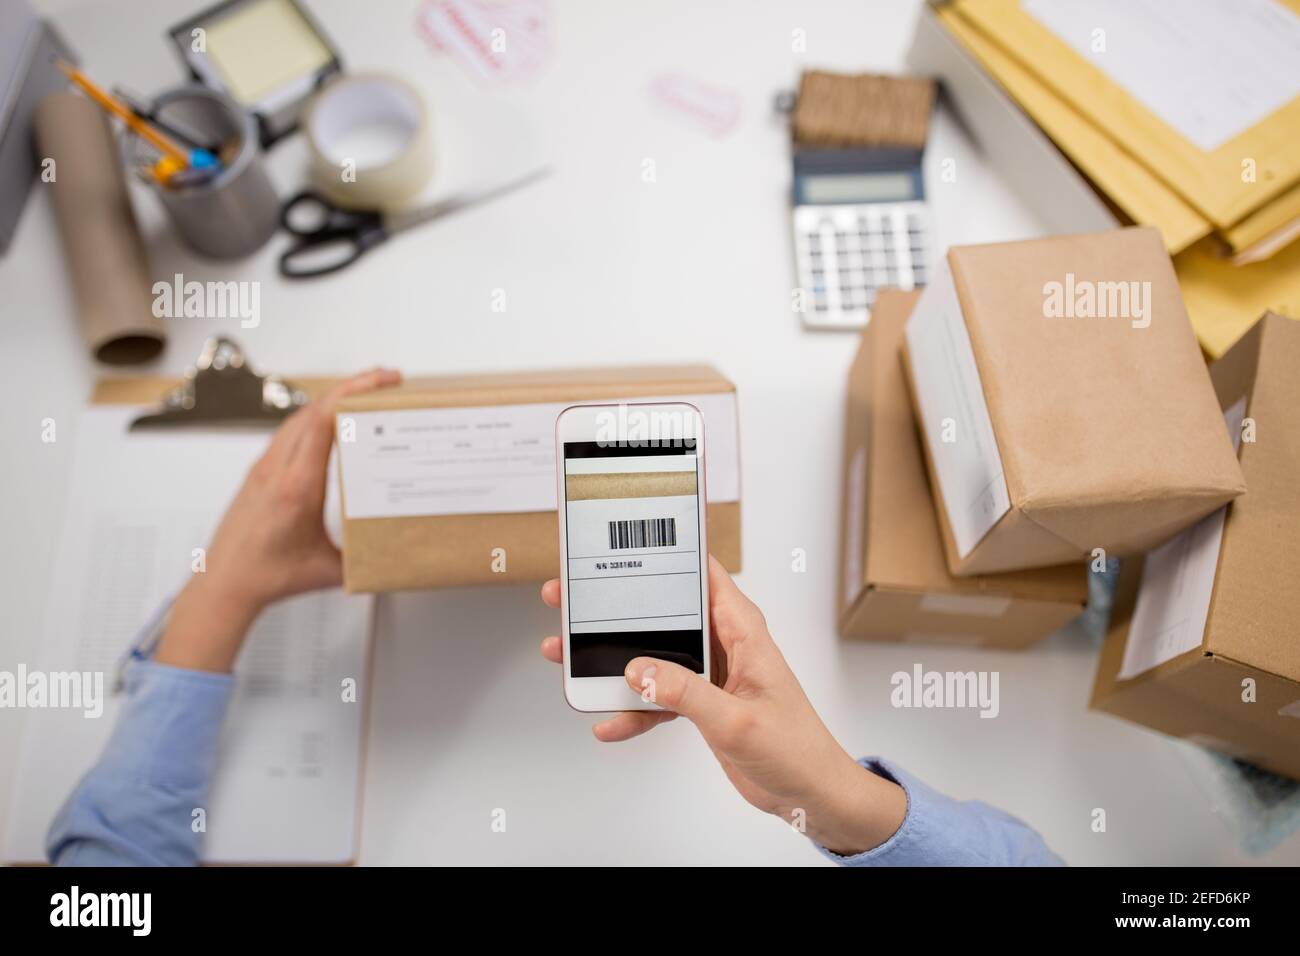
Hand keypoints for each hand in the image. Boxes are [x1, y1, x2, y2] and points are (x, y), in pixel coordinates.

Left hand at [154, 368, 400, 672]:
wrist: (224, 582)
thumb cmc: (268, 576)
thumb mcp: (331, 570)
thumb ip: (366, 555)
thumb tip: (400, 545)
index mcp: (298, 488)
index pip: (325, 422)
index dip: (356, 393)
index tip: (383, 383)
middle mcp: (278, 469)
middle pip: (316, 409)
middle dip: (355, 386)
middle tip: (388, 380)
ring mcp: (265, 466)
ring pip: (301, 416)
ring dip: (334, 399)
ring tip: (365, 394)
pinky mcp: (259, 470)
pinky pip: (290, 431)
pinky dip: (315, 416)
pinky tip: (331, 421)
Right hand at [539, 557, 906, 855]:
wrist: (808, 793)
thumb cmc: (796, 748)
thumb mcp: (736, 720)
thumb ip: (686, 693)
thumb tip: (638, 669)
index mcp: (742, 630)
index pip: (701, 572)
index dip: (664, 553)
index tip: (622, 543)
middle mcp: (723, 643)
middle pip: (662, 612)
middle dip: (615, 608)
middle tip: (570, 600)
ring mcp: (709, 672)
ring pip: (651, 654)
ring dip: (611, 660)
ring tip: (566, 657)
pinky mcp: (699, 702)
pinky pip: (654, 696)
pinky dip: (631, 709)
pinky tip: (608, 722)